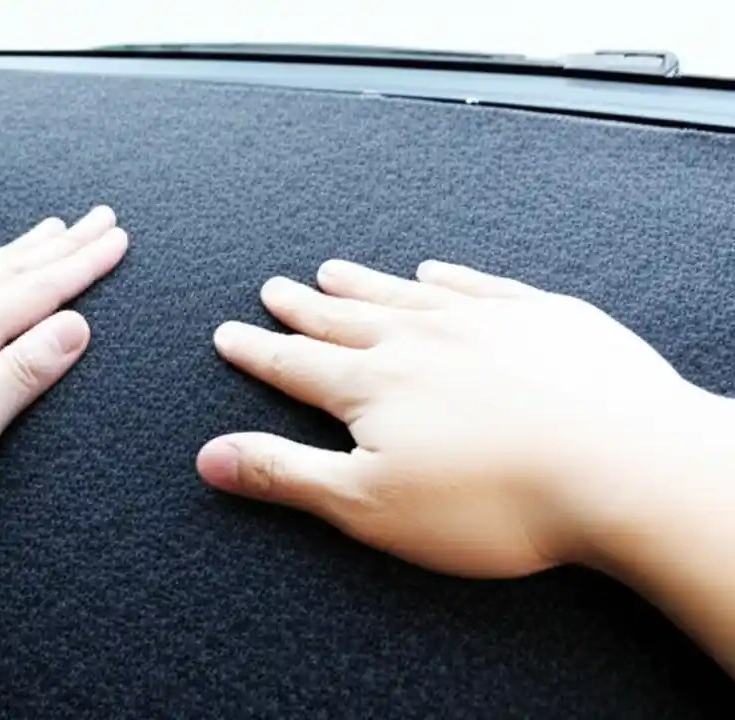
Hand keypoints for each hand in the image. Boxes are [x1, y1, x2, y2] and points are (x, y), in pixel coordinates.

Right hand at [197, 259, 728, 577]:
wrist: (625, 468)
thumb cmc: (493, 502)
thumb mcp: (368, 505)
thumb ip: (285, 475)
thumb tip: (208, 458)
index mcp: (372, 386)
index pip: (296, 363)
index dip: (257, 350)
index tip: (228, 331)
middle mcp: (419, 340)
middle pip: (345, 318)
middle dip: (303, 308)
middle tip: (274, 288)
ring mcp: (483, 321)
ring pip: (405, 295)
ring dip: (364, 284)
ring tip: (332, 271)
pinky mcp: (543, 318)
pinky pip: (479, 285)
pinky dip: (450, 276)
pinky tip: (435, 270)